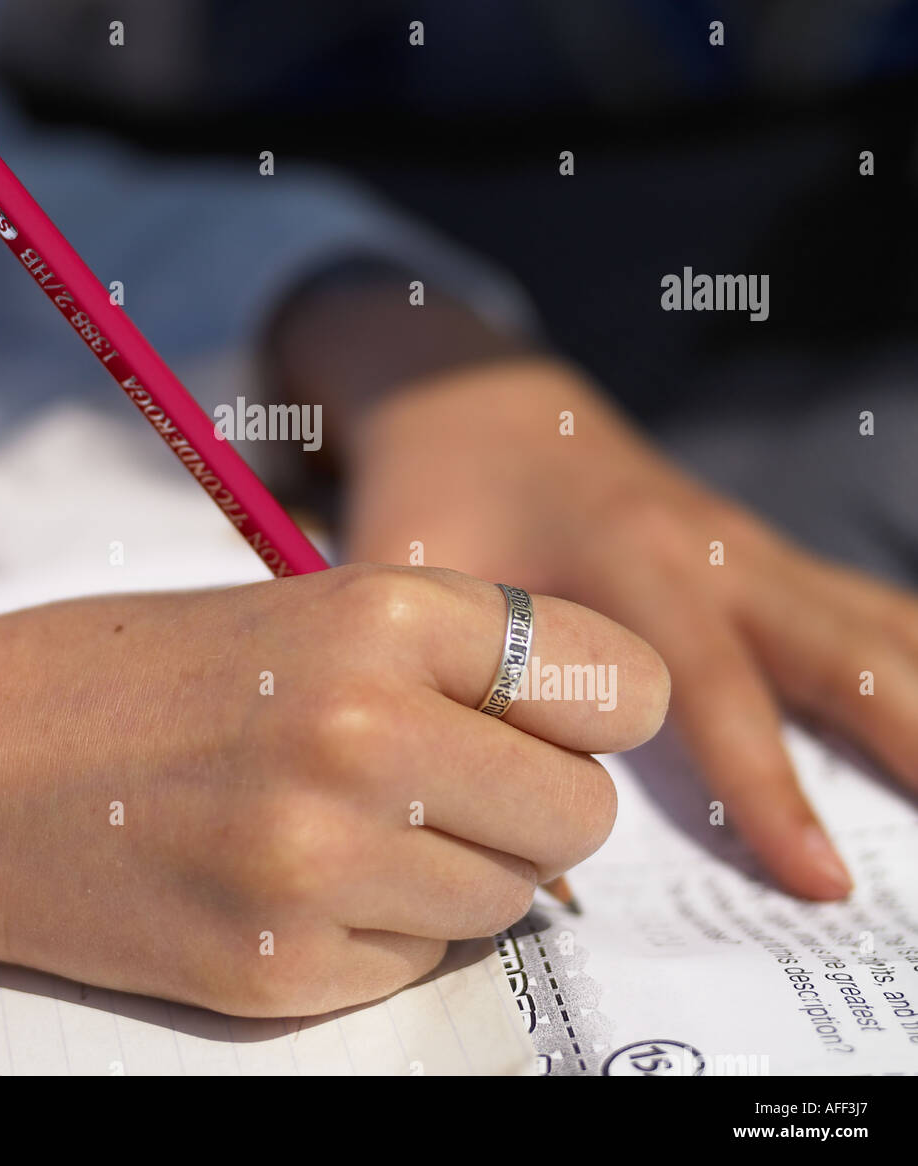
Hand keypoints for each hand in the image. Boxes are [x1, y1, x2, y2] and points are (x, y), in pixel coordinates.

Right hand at [0, 566, 666, 1015]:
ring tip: (344, 825)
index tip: (554, 717)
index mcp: (380, 615)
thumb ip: (451, 662)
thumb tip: (593, 743)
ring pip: (509, 901)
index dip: (596, 706)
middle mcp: (366, 736)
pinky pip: (420, 963)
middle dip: (531, 803)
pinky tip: (290, 882)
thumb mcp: (300, 613)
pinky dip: (380, 931)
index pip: (619, 684)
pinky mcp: (282, 972)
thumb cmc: (134, 672)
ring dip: (455, 873)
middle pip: (581, 815)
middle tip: (443, 781)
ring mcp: (322, 865)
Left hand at [345, 357, 917, 900]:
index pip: (716, 686)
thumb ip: (457, 693)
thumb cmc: (441, 496)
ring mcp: (749, 546)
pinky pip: (865, 608)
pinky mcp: (760, 555)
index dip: (768, 786)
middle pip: (844, 649)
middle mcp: (714, 549)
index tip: (821, 881)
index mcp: (632, 558)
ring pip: (878, 624)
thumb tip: (525, 848)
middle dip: (911, 743)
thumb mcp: (419, 583)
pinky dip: (916, 659)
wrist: (476, 404)